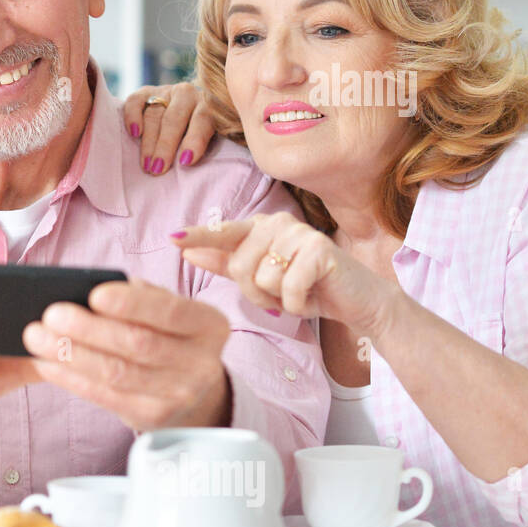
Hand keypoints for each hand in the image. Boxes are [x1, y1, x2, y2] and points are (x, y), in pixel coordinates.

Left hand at [21, 279, 231, 428]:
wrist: (190, 390)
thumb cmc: (167, 336)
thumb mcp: (166, 311)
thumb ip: (137, 296)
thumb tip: (86, 288)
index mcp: (209, 324)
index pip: (170, 311)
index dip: (132, 303)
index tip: (94, 294)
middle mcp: (201, 363)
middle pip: (139, 344)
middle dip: (90, 329)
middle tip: (50, 315)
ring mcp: (179, 395)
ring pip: (118, 373)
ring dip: (72, 354)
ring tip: (37, 338)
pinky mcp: (153, 418)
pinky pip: (106, 398)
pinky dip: (72, 379)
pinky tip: (46, 364)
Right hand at [122, 82, 216, 175]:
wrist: (184, 115)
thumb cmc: (197, 136)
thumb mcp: (210, 139)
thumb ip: (205, 146)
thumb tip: (191, 165)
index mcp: (208, 105)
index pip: (202, 120)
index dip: (194, 140)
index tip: (185, 161)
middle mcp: (187, 94)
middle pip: (174, 118)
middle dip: (165, 145)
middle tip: (158, 169)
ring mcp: (165, 91)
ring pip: (154, 114)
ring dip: (148, 141)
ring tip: (146, 164)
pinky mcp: (145, 92)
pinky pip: (135, 101)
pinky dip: (132, 116)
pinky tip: (134, 133)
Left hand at [170, 211, 397, 335]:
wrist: (355, 300)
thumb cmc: (306, 288)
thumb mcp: (262, 279)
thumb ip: (226, 263)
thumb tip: (188, 251)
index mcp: (259, 228)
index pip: (222, 233)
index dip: (199, 238)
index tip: (172, 239)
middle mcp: (276, 223)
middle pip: (239, 267)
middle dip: (256, 293)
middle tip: (280, 294)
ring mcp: (298, 233)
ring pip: (262, 280)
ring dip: (278, 299)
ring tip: (298, 293)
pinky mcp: (318, 249)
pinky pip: (287, 288)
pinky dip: (297, 303)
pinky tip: (312, 296)